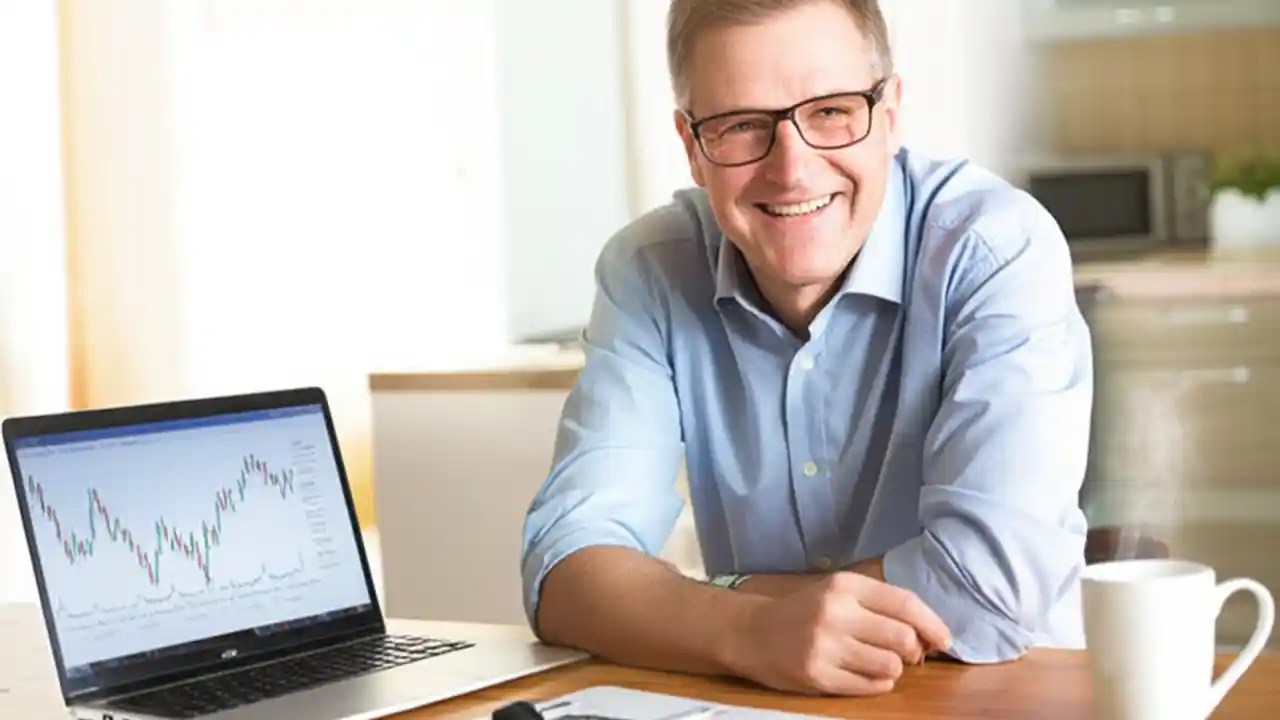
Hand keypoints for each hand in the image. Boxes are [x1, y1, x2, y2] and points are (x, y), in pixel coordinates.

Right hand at [725, 572, 950, 695]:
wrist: (751, 633)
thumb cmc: (804, 612)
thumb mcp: (837, 593)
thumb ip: (879, 606)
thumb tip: (928, 635)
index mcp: (844, 585)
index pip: (904, 603)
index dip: (932, 624)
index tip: (944, 640)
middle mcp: (835, 613)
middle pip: (902, 638)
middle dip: (912, 651)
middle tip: (904, 654)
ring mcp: (825, 646)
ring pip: (890, 666)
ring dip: (893, 669)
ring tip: (876, 662)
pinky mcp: (817, 676)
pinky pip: (870, 687)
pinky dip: (877, 684)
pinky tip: (863, 675)